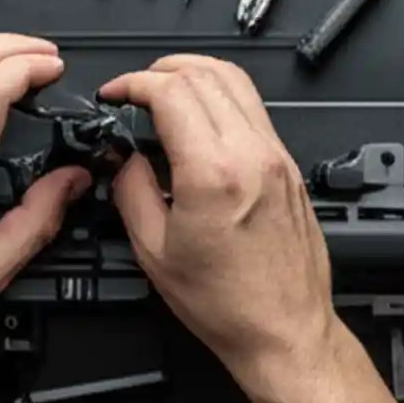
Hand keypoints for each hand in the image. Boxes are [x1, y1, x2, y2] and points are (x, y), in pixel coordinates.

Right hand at [99, 56, 334, 389]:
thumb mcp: (154, 250)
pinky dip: (220, 96)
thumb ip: (130, 190)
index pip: (171, 91)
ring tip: (165, 90)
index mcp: (213, 173)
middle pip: (204, 73)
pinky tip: (199, 118)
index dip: (134, 83)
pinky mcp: (287, 166)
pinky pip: (253, 108)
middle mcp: (250, 155)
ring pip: (235, 80)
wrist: (283, 331)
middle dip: (159, 71)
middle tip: (134, 90)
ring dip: (193, 73)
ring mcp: (275, 157)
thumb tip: (121, 156)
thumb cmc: (227, 304)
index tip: (116, 95)